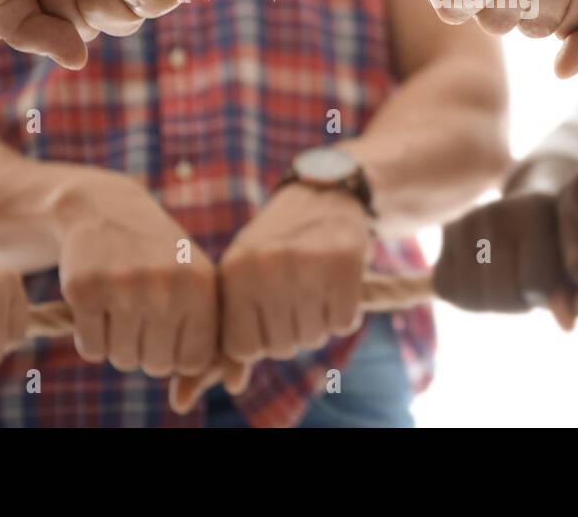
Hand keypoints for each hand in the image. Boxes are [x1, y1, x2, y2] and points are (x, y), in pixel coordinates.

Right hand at [54, 171, 216, 381]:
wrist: (106, 209)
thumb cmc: (160, 257)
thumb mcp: (194, 281)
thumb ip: (203, 333)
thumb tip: (197, 391)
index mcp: (201, 286)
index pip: (193, 361)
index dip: (177, 353)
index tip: (169, 329)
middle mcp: (167, 287)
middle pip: (156, 365)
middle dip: (146, 350)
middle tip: (140, 314)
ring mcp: (125, 287)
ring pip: (122, 360)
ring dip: (118, 344)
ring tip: (121, 306)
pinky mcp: (85, 289)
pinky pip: (90, 349)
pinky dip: (90, 337)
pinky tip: (97, 304)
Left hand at [218, 183, 369, 361]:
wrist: (324, 191)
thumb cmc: (277, 244)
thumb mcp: (244, 276)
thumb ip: (235, 330)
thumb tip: (232, 385)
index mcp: (235, 271)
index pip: (244, 348)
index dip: (261, 340)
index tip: (269, 315)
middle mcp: (268, 267)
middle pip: (282, 346)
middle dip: (292, 331)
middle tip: (297, 295)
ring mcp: (307, 264)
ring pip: (314, 338)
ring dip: (319, 322)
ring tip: (316, 287)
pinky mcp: (345, 263)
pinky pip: (345, 324)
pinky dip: (344, 313)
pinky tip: (337, 284)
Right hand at [433, 192, 573, 313]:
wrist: (537, 203)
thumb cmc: (567, 243)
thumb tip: (568, 324)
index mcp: (536, 211)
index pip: (536, 283)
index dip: (547, 297)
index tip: (556, 282)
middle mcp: (497, 211)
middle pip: (502, 294)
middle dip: (520, 301)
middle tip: (531, 281)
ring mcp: (468, 220)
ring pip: (472, 296)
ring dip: (495, 302)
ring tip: (512, 277)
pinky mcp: (448, 230)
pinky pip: (447, 289)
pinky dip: (468, 296)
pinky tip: (487, 278)